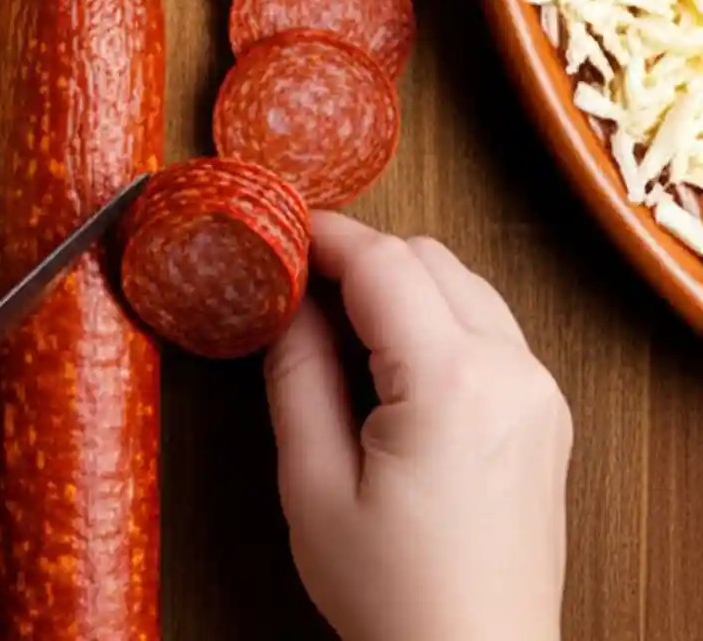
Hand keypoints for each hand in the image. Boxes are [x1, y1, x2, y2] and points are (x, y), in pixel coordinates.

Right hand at [266, 213, 572, 640]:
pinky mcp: (543, 413)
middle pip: (431, 259)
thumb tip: (288, 306)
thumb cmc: (394, 593)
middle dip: (361, 257)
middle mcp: (513, 373)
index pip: (387, 264)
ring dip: (400, 286)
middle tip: (297, 286)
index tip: (282, 231)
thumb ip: (297, 378)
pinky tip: (389, 361)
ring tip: (337, 327)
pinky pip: (488, 328)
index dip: (327, 236)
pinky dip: (434, 319)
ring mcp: (538, 391)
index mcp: (452, 386)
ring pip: (464, 286)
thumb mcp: (313, 485)